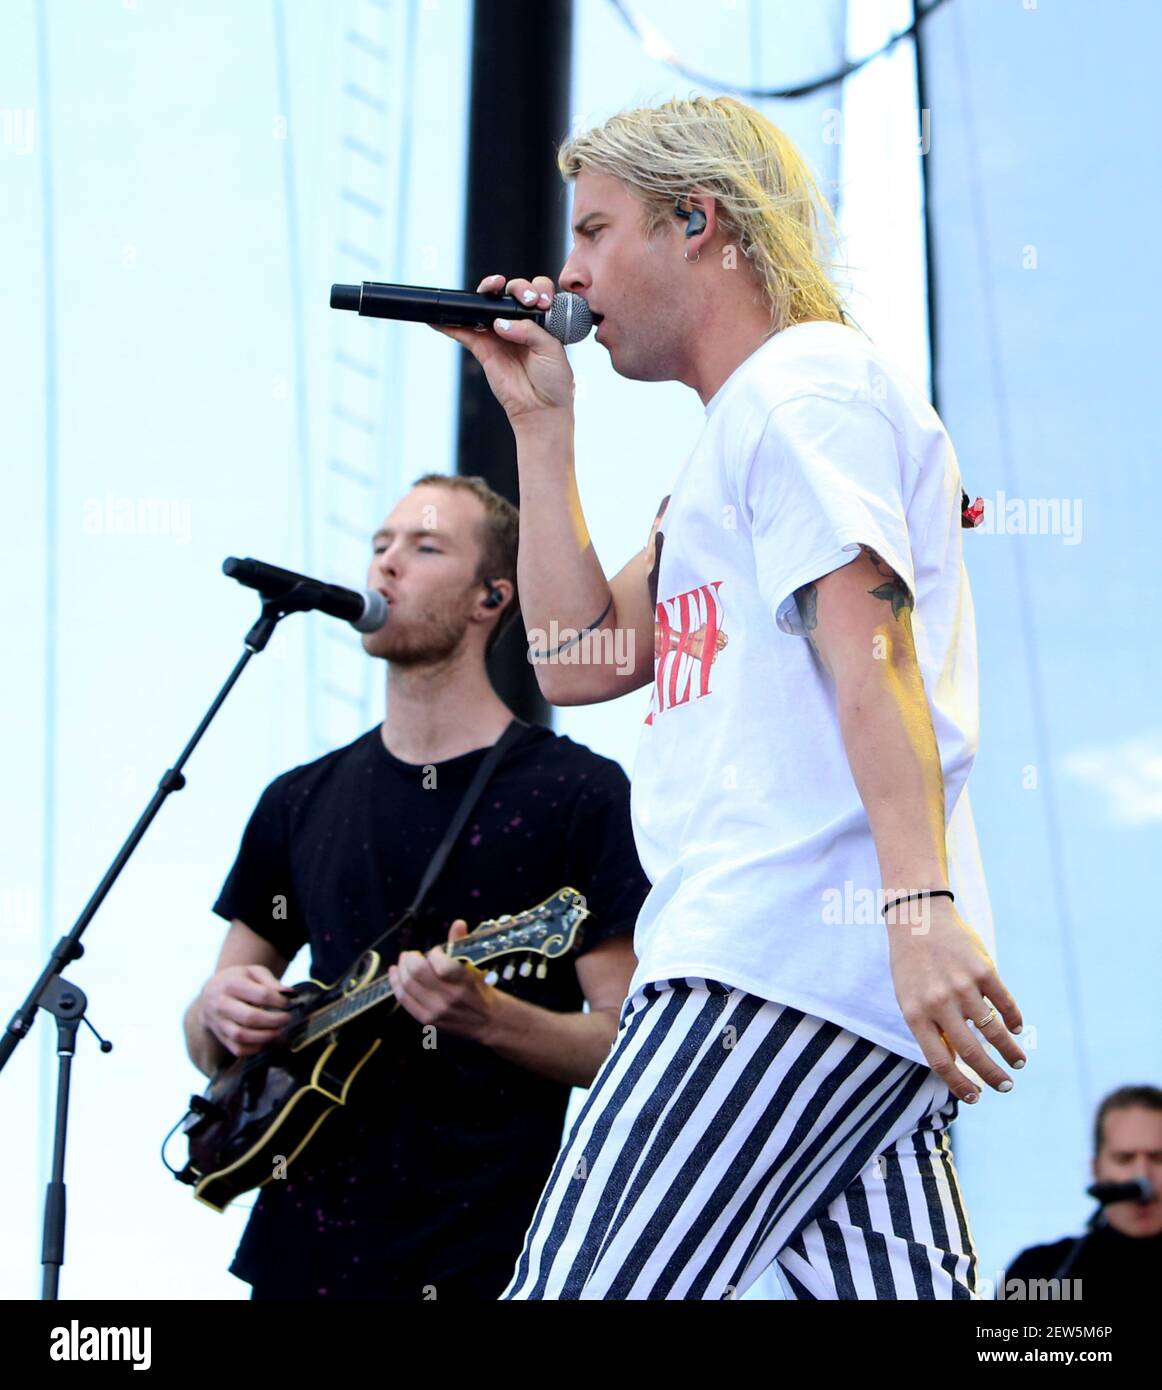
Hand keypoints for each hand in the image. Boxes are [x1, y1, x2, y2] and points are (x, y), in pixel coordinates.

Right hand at [200, 963, 292, 1057]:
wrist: (210, 993)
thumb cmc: (237, 980)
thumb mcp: (253, 972)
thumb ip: (271, 982)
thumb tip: (289, 994)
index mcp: (232, 984)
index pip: (261, 995)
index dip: (279, 1001)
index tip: (288, 1003)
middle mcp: (222, 1004)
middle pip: (251, 1018)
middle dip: (274, 1020)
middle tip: (287, 1018)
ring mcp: (219, 1023)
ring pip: (242, 1036)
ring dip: (265, 1036)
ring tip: (278, 1031)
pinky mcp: (220, 1037)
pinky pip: (238, 1049)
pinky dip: (255, 1048)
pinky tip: (265, 1040)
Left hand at [388, 919, 497, 1040]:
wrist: (486, 1020)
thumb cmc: (479, 988)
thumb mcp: (475, 965)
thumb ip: (462, 943)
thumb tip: (458, 923)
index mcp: (463, 982)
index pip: (441, 965)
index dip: (434, 953)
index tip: (436, 951)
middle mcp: (448, 998)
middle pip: (417, 973)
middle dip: (410, 958)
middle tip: (412, 954)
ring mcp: (435, 1010)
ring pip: (407, 985)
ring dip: (401, 968)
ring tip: (404, 961)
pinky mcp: (425, 1019)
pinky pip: (403, 999)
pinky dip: (395, 983)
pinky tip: (395, 973)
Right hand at [429, 273, 575, 423]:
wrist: (540, 408)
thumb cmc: (553, 380)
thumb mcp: (550, 349)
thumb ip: (528, 331)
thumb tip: (500, 323)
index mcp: (540, 320)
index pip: (536, 292)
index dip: (536, 289)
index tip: (540, 301)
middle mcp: (519, 323)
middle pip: (510, 293)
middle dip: (516, 287)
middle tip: (523, 298)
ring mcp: (499, 334)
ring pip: (486, 306)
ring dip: (485, 292)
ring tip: (490, 288)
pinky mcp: (483, 348)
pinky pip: (463, 332)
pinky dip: (449, 324)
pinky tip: (439, 317)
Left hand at [887, 897, 1026, 1102]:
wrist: (918, 917)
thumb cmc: (911, 964)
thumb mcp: (908, 997)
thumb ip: (928, 1028)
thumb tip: (956, 1063)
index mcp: (915, 1014)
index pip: (940, 1061)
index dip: (959, 1084)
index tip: (976, 1097)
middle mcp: (939, 1003)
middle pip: (972, 1052)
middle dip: (993, 1075)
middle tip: (1006, 1085)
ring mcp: (962, 985)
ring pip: (994, 1031)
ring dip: (1010, 1051)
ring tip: (1018, 1062)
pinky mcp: (983, 969)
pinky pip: (1005, 1002)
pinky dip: (1014, 1019)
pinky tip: (1017, 1028)